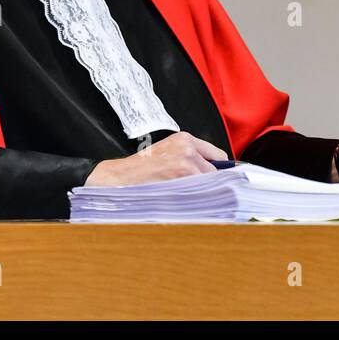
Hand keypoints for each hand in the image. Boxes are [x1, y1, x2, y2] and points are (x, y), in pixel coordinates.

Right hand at [84, 132, 227, 186]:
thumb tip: (214, 172)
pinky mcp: (182, 181)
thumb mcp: (167, 152)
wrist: (120, 178)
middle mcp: (188, 149)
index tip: (217, 178)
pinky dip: (197, 200)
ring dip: (202, 192)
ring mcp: (186, 165)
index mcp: (185, 140)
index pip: (218, 155)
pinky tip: (183, 199)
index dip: (217, 170)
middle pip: (216, 171)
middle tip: (194, 189)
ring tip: (183, 193)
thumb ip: (190, 157)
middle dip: (209, 182)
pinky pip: (202, 194)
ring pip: (210, 184)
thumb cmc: (141, 168)